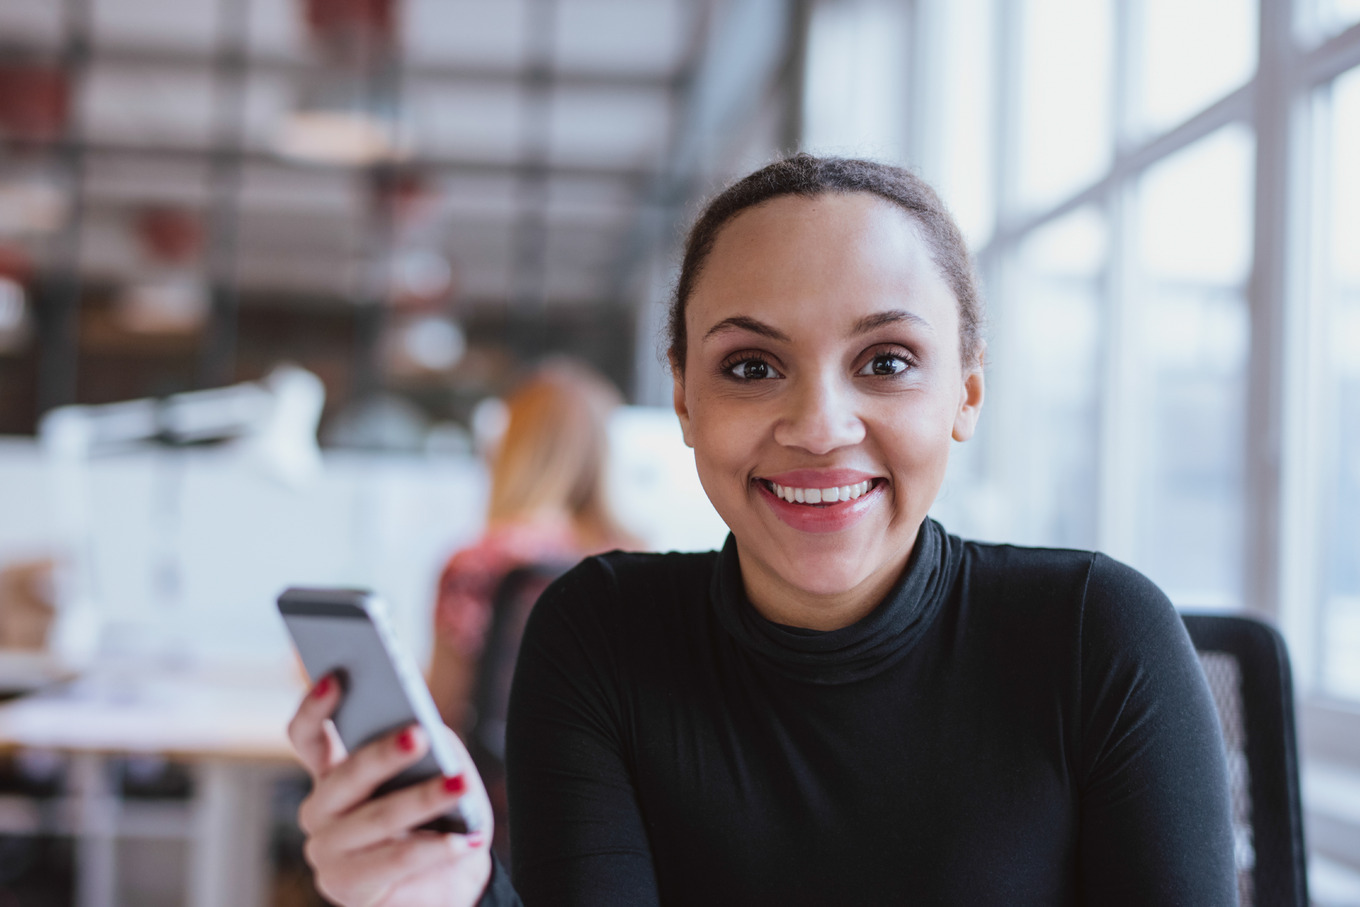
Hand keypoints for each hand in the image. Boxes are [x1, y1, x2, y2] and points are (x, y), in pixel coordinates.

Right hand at [287, 674, 494, 906]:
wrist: (451, 881)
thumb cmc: (440, 817)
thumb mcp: (440, 771)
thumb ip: (431, 747)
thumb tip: (427, 733)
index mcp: (333, 774)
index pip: (308, 737)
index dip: (315, 708)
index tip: (335, 678)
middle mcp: (320, 810)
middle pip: (347, 775)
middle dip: (385, 753)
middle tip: (418, 734)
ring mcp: (326, 851)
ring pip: (377, 818)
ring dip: (424, 800)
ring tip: (461, 785)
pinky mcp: (344, 887)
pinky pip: (393, 861)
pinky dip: (433, 847)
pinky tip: (463, 840)